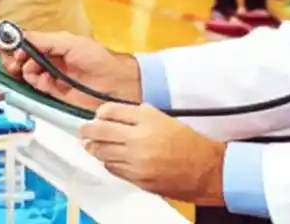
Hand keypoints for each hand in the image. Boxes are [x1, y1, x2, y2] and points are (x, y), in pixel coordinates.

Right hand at [0, 31, 139, 111]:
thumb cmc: (100, 59)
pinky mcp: (55, 93)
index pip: (28, 42)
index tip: (6, 43)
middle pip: (23, 58)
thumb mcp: (70, 43)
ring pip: (26, 73)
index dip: (15, 43)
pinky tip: (35, 76)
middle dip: (13, 57)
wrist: (116, 84)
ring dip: (21, 68)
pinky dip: (32, 81)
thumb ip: (44, 41)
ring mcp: (52, 77)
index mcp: (55, 46)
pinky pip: (36, 86)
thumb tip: (23, 36)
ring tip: (23, 66)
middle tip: (11, 57)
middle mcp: (51, 61)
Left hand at [81, 103, 225, 204]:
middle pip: (100, 131)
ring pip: (102, 152)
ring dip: (94, 147)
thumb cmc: (188, 142)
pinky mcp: (138, 179)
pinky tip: (111, 158)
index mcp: (147, 119)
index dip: (100, 113)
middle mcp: (140, 138)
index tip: (97, 116)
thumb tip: (110, 115)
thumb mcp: (163, 118)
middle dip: (87, 130)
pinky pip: (113, 168)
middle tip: (83, 130)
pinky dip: (109, 162)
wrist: (206, 170)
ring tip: (91, 145)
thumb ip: (137, 115)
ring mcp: (137, 161)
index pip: (110, 111)